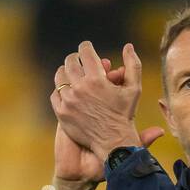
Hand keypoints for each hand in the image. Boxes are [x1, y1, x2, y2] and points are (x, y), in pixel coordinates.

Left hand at [51, 42, 163, 162]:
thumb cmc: (125, 115)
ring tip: (71, 73)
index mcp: (97, 80)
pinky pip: (55, 95)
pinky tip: (67, 90)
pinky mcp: (62, 113)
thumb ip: (132, 65)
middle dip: (75, 58)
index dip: (86, 47)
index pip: (85, 52)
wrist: (113, 143)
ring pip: (60, 77)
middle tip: (79, 60)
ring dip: (65, 72)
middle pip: (70, 62)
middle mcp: (80, 89)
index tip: (87, 48)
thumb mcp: (134, 89)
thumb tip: (128, 45)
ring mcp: (69, 101)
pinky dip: (61, 91)